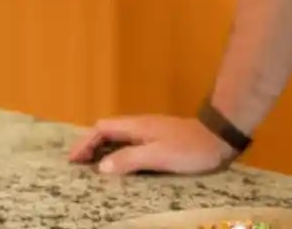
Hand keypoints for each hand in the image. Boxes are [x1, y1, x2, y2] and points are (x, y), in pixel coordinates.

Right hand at [67, 114, 237, 175]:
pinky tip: (121, 165)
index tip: (73, 160)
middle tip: (80, 165)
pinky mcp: (159, 139)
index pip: (102, 129)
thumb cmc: (189, 148)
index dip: (85, 143)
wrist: (218, 138)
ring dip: (103, 149)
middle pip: (107, 130)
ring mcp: (150, 131)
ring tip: (94, 167)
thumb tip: (101, 167)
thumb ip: (129, 159)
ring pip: (118, 136)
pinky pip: (129, 143)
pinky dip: (117, 152)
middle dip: (90, 144)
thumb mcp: (158, 156)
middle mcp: (139, 125)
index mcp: (136, 127)